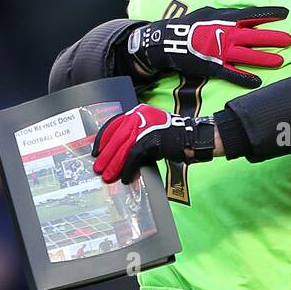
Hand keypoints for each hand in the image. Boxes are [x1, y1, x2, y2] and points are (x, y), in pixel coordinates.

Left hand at [92, 105, 216, 183]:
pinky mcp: (151, 139)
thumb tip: (120, 155)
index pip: (114, 124)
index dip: (102, 139)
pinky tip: (125, 177)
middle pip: (116, 137)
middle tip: (99, 168)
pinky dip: (128, 168)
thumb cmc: (174, 139)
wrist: (194, 139)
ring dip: (114, 164)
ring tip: (108, 176)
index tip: (96, 151)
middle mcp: (139, 116)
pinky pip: (134, 156)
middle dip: (106, 155)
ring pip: (123, 148)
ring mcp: (145, 127)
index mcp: (138, 112)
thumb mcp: (151, 132)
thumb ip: (136, 139)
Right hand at [127, 6, 290, 88]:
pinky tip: (257, 81)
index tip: (285, 13)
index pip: (252, 15)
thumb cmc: (190, 25)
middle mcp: (226, 34)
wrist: (169, 41)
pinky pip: (232, 73)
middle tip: (289, 40)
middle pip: (254, 36)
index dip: (269, 14)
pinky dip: (245, 78)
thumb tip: (243, 16)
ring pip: (247, 55)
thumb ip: (228, 15)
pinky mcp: (214, 67)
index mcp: (226, 19)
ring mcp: (221, 51)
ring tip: (280, 60)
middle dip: (273, 38)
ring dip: (264, 58)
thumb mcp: (210, 12)